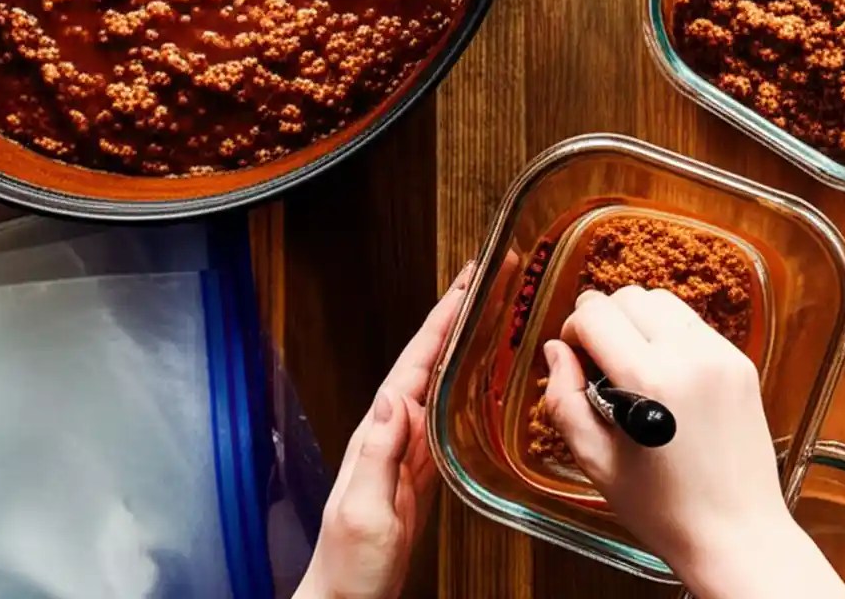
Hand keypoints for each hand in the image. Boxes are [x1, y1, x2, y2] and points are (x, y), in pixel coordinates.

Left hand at [294, 263, 473, 598]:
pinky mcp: (421, 473)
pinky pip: (449, 418)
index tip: (466, 283)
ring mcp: (407, 451)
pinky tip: (482, 382)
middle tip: (492, 279)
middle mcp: (392, 432)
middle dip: (459, 317)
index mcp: (378, 432)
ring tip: (495, 314)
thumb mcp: (362, 510)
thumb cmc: (349, 565)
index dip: (441, 320)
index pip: (414, 363)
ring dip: (467, 345)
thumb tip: (393, 397)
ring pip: (443, 383)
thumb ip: (376, 454)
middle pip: (430, 361)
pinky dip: (468, 390)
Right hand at [543, 286, 844, 598]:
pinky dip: (670, 334)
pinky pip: (694, 325)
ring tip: (631, 364)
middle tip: (598, 361)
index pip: (595, 314)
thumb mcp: (596, 461)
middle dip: (603, 320)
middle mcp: (689, 357)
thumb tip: (556, 351)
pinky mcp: (741, 364)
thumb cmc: (664, 509)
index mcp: (649, 380)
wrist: (738, 534)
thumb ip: (564, 400)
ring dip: (637, 321)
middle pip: (629, 297)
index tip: (574, 358)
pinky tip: (664, 375)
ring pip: (663, 302)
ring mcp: (722, 356)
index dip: (573, 330)